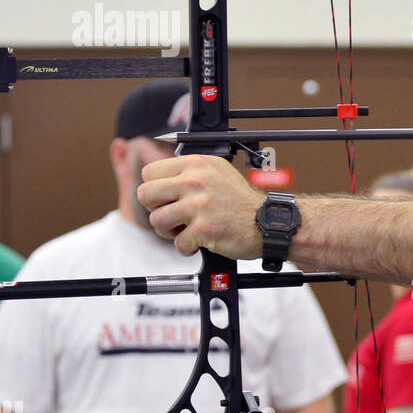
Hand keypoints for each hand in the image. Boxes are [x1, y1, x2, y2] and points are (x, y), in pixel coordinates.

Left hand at [138, 155, 265, 257]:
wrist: (268, 222)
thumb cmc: (241, 202)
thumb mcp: (216, 172)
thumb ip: (188, 172)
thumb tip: (158, 179)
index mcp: (197, 164)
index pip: (149, 172)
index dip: (155, 189)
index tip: (168, 198)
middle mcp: (197, 180)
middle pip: (145, 195)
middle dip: (156, 210)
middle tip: (173, 216)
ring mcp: (200, 204)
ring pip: (157, 221)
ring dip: (169, 232)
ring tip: (186, 230)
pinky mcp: (205, 229)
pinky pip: (178, 243)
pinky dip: (187, 248)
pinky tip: (201, 241)